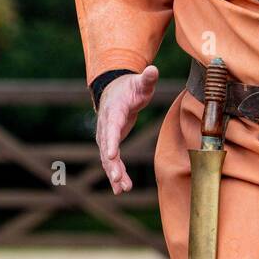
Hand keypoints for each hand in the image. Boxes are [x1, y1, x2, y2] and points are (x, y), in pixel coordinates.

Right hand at [95, 65, 157, 194]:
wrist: (115, 91)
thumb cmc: (131, 87)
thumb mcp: (141, 83)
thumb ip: (147, 78)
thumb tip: (153, 69)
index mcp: (114, 111)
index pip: (111, 127)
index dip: (111, 142)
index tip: (112, 155)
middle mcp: (106, 125)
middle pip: (106, 147)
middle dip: (111, 164)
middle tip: (117, 179)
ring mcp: (106, 136)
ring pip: (107, 157)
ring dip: (114, 173)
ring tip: (122, 189)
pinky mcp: (110, 143)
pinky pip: (111, 160)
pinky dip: (116, 173)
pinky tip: (122, 188)